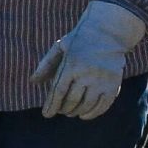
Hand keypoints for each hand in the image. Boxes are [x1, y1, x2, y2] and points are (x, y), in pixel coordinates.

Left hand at [32, 0, 147, 118]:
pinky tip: (84, 115)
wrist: (108, 32)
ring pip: (86, 104)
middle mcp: (87, 73)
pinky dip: (93, 113)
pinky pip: (103, 104)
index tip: (47, 114)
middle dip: (63, 109)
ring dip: (76, 112)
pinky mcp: (114, 83)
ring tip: (70, 113)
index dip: (52, 105)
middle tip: (60, 111)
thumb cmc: (79, 40)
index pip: (59, 91)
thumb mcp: (60, 47)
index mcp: (72, 64)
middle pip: (72, 100)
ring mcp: (102, 79)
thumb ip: (46, 64)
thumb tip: (33, 81)